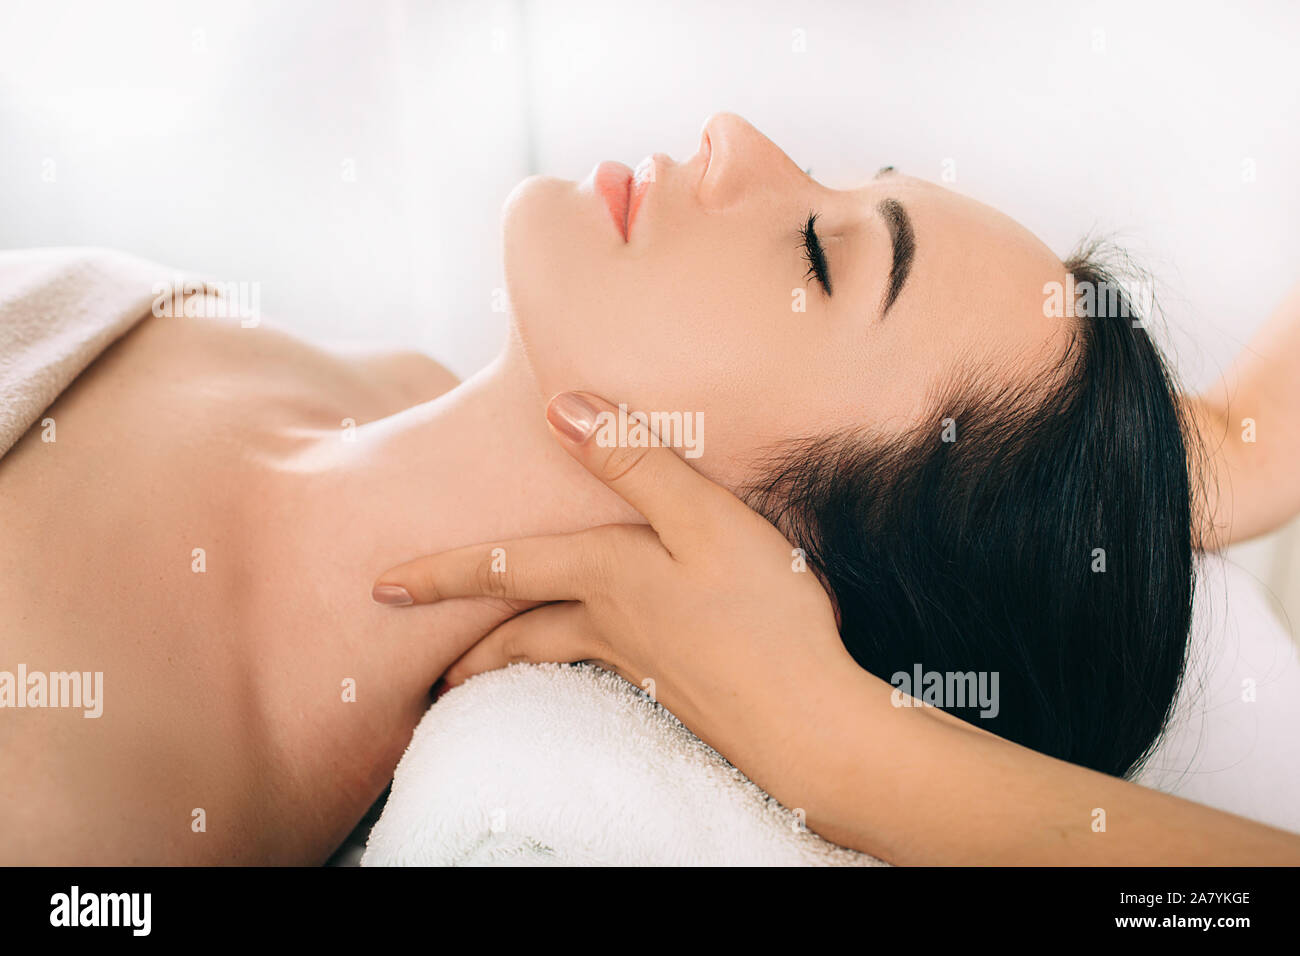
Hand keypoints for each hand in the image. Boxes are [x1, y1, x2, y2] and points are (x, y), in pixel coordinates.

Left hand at [371, 390, 852, 754]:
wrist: (808, 724)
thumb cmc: (763, 614)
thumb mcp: (704, 518)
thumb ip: (635, 463)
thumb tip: (560, 407)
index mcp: (608, 576)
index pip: (505, 569)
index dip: (442, 571)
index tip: (381, 586)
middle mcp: (612, 625)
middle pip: (520, 632)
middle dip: (468, 644)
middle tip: (427, 670)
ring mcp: (644, 664)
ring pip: (555, 656)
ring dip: (509, 660)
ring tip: (477, 675)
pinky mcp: (679, 689)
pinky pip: (601, 670)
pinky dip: (571, 665)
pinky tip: (596, 666)